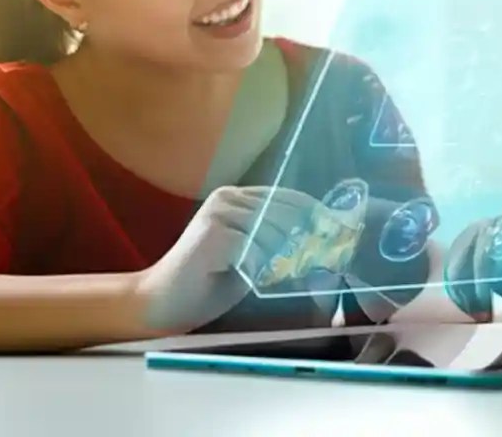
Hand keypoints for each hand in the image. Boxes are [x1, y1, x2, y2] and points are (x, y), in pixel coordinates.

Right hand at [132, 186, 334, 332]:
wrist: (163, 302)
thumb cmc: (208, 284)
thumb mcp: (252, 259)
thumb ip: (278, 246)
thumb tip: (320, 245)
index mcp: (237, 198)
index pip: (289, 199)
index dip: (316, 215)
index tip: (339, 234)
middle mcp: (228, 198)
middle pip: (286, 212)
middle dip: (308, 237)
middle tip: (327, 259)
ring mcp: (218, 213)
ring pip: (273, 231)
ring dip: (286, 256)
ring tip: (287, 274)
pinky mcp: (212, 234)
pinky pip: (254, 249)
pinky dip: (263, 267)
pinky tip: (259, 279)